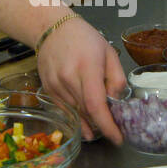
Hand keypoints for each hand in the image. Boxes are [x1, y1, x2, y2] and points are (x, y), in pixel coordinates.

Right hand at [35, 16, 126, 143]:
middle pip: (86, 112)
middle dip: (102, 125)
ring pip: (75, 113)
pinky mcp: (48, 89)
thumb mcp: (109, 53)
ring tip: (100, 129)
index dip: (107, 125)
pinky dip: (76, 118)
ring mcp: (55, 85)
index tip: (118, 138)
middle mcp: (68, 78)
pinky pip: (64, 109)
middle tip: (114, 131)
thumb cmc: (85, 38)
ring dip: (89, 123)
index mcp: (87, 67)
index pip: (95, 104)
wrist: (51, 29)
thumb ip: (116, 78)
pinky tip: (85, 124)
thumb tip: (116, 102)